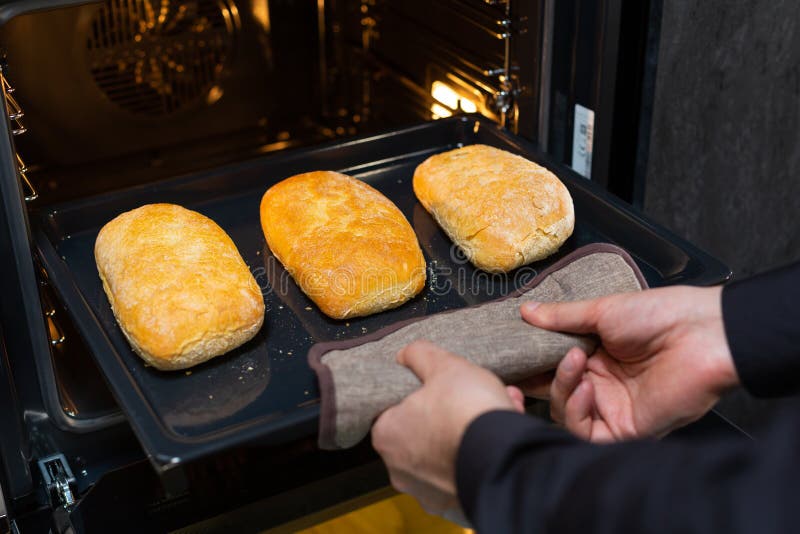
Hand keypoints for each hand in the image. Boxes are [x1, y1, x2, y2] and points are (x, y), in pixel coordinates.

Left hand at [371, 340, 523, 513]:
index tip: (443, 383)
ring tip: (503, 405)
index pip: (394, 407)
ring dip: (474, 427)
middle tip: (478, 391)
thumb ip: (419, 355)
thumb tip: (406, 355)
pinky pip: (469, 469)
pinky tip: (507, 432)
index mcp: (387, 435)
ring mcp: (429, 491)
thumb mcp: (444, 366)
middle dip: (455, 407)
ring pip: (451, 448)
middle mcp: (400, 470)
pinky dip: (484, 451)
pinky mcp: (457, 504)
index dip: (421, 390)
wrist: (507, 459)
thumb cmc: (467, 409)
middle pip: (427, 427)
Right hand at [518, 285, 738, 441]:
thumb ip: (560, 317)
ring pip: (563, 414)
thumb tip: (524, 310)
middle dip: (533, 379)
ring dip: (560, 388)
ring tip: (575, 362)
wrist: (703, 333)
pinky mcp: (624, 429)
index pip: (549, 366)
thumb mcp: (601, 311)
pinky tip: (587, 388)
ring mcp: (610, 408)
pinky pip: (585, 432)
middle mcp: (598, 384)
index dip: (527, 363)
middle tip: (524, 361)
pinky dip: (576, 411)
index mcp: (593, 355)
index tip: (506, 352)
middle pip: (549, 392)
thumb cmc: (659, 314)